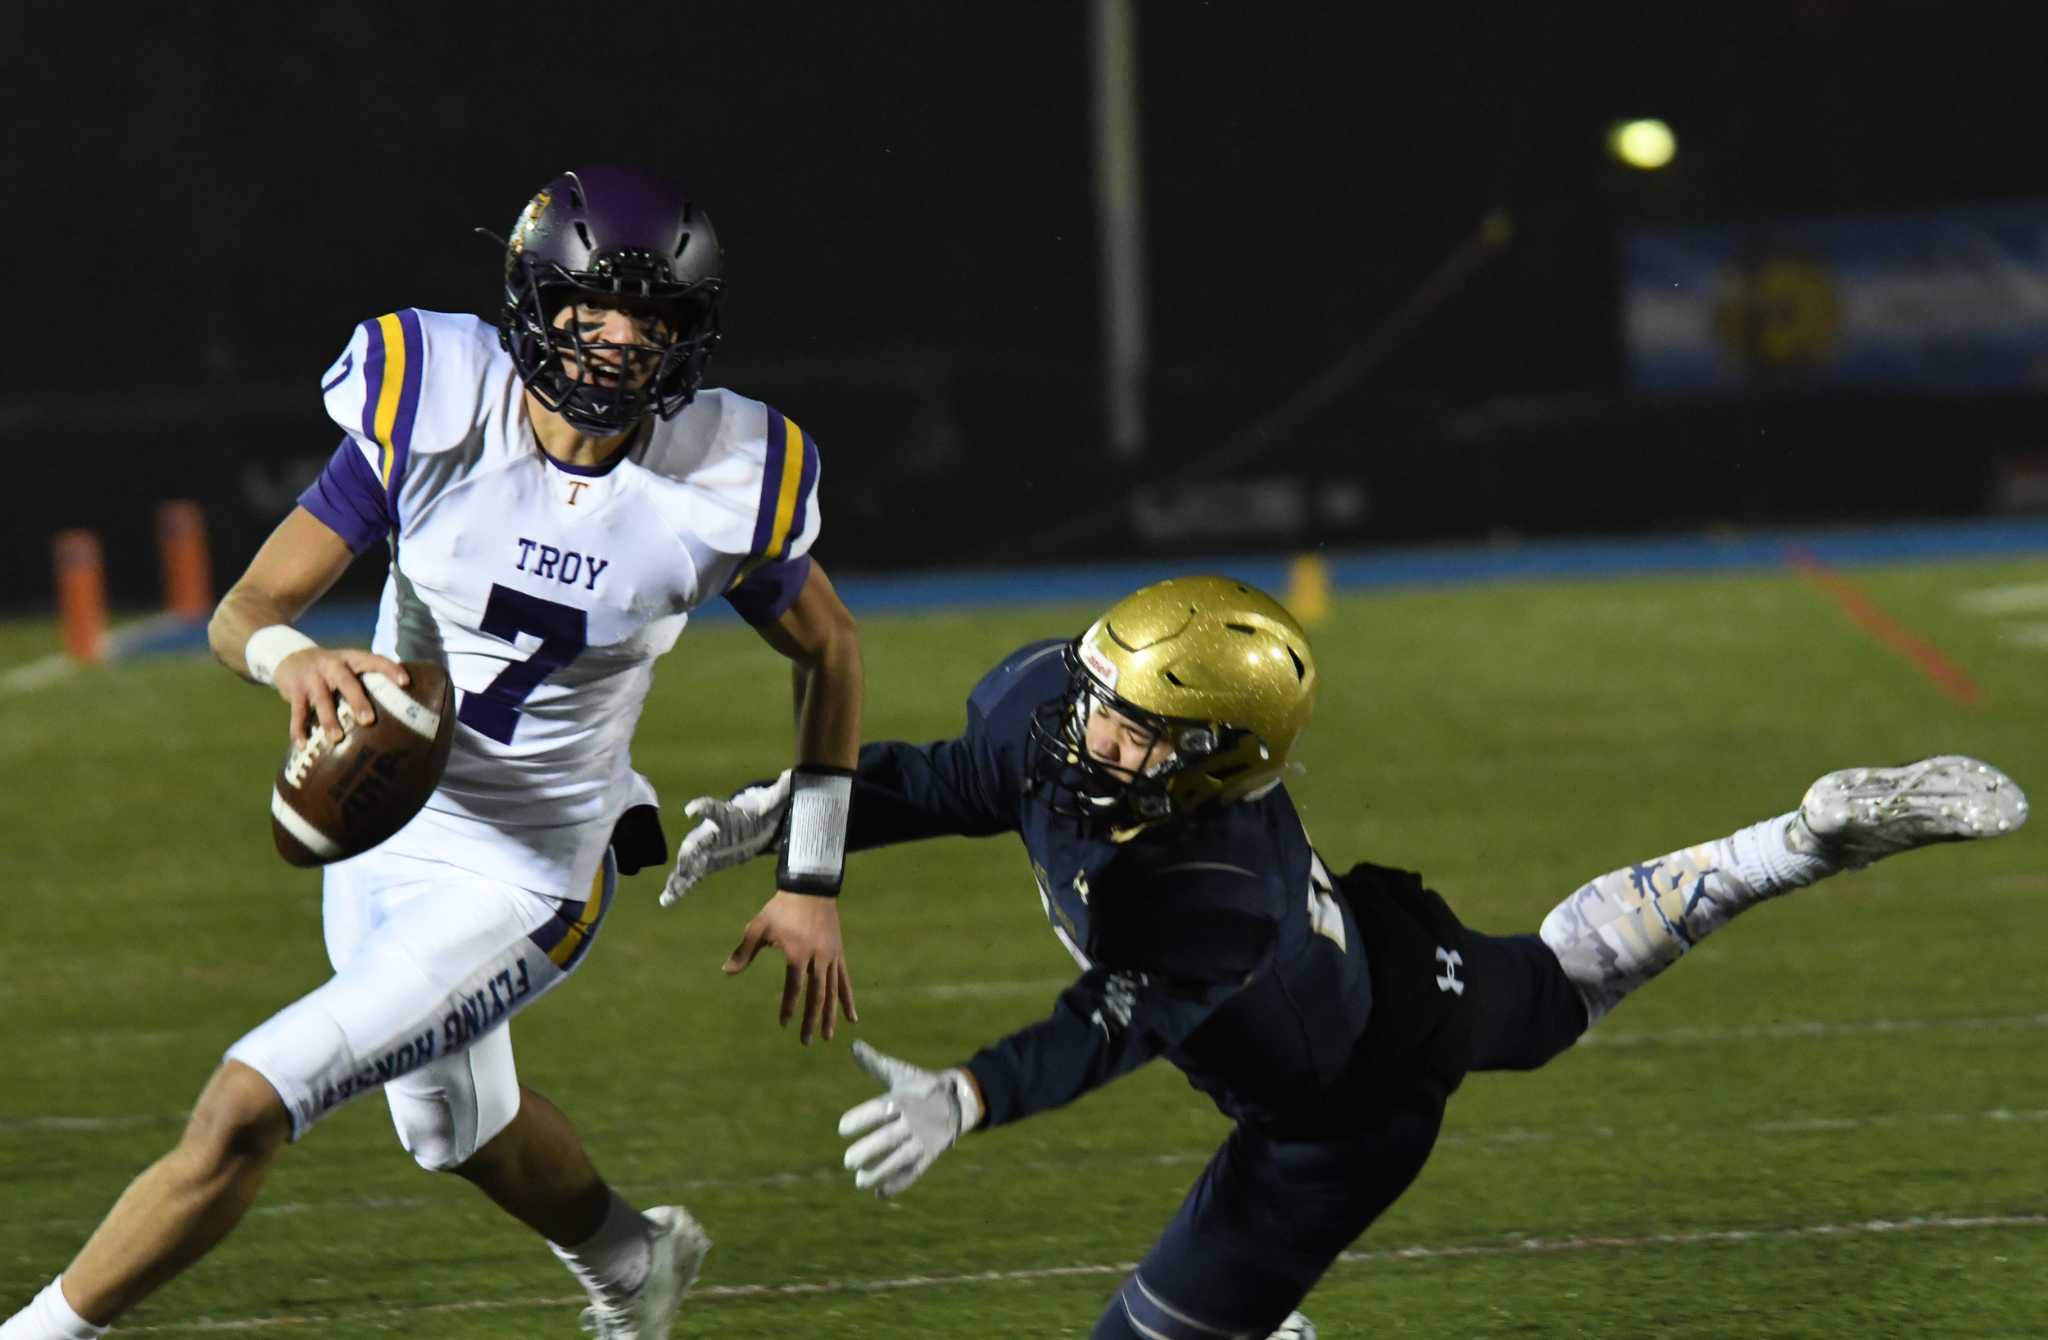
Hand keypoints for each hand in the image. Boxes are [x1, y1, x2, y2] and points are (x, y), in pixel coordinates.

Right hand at [272, 648, 409, 744]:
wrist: (291, 656)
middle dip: (358, 701)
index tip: (406, 682)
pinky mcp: (295, 690)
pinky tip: (301, 745)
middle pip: (347, 682)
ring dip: (329, 719)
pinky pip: (297, 711)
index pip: (374, 659)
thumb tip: (401, 707)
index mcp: (352, 659)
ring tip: (337, 739)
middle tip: (369, 721)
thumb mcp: (349, 665)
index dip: (390, 669)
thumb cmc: (332, 669)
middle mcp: (333, 665)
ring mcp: (312, 677)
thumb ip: (368, 679)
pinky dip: (298, 729)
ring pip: (321, 699)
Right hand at [660, 771, 792, 907]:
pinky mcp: (707, 864)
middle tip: (683, 861)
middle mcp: (712, 833)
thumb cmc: (760, 812)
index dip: (702, 808)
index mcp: (726, 816)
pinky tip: (667, 900)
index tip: (691, 810)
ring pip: (688, 862)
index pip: (714, 810)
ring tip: (668, 892)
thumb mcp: (772, 802)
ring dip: (679, 875)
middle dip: (689, 851)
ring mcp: (706, 850)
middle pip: (696, 841)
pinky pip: (691, 877)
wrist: (749, 823)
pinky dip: (679, 887)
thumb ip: (781, 791)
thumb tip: (791, 775)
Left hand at [723, 890, 858, 1043]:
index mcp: (798, 953)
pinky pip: (845, 981)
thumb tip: (726, 972)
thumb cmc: (781, 908)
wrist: (810, 889)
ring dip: (830, 1016)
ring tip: (827, 1036)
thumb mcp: (759, 927)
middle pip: (817, 995)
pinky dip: (848, 1000)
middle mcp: (818, 959)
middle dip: (811, 1020)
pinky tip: (852, 1018)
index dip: (788, 1006)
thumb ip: (744, 951)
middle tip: (806, 1041)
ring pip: (833, 992)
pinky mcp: (839, 954)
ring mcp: (831, 957)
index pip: (794, 987)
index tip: (783, 1024)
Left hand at [838, 1040, 983, 1197]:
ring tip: (858, 1181)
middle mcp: (913, 1120)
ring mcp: (922, 1139)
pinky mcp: (929, 1154)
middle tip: (847, 1161)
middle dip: (869, 1149)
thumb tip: (853, 1045)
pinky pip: (914, 1171)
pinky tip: (880, 1193)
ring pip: (901, 1158)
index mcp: (903, 1099)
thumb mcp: (900, 1074)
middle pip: (889, 1137)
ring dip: (881, 1171)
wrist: (958, 1099)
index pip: (880, 1109)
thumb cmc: (920, 1086)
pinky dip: (899, 1183)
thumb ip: (875, 1064)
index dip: (861, 1118)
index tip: (841, 1129)